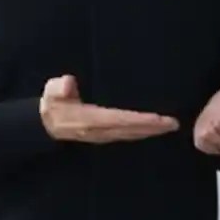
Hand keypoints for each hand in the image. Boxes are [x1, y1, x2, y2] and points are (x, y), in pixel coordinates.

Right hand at [40, 75, 178, 143]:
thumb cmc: (53, 103)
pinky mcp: (105, 136)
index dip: (137, 120)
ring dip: (150, 131)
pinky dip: (142, 132)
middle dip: (151, 127)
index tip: (156, 118)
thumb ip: (58, 88)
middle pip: (129, 130)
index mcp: (88, 119)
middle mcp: (98, 131)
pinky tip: (154, 130)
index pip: (117, 119)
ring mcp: (102, 136)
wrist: (47, 124)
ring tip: (169, 126)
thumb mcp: (51, 92)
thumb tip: (67, 83)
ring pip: (130, 134)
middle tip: (173, 123)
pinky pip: (127, 135)